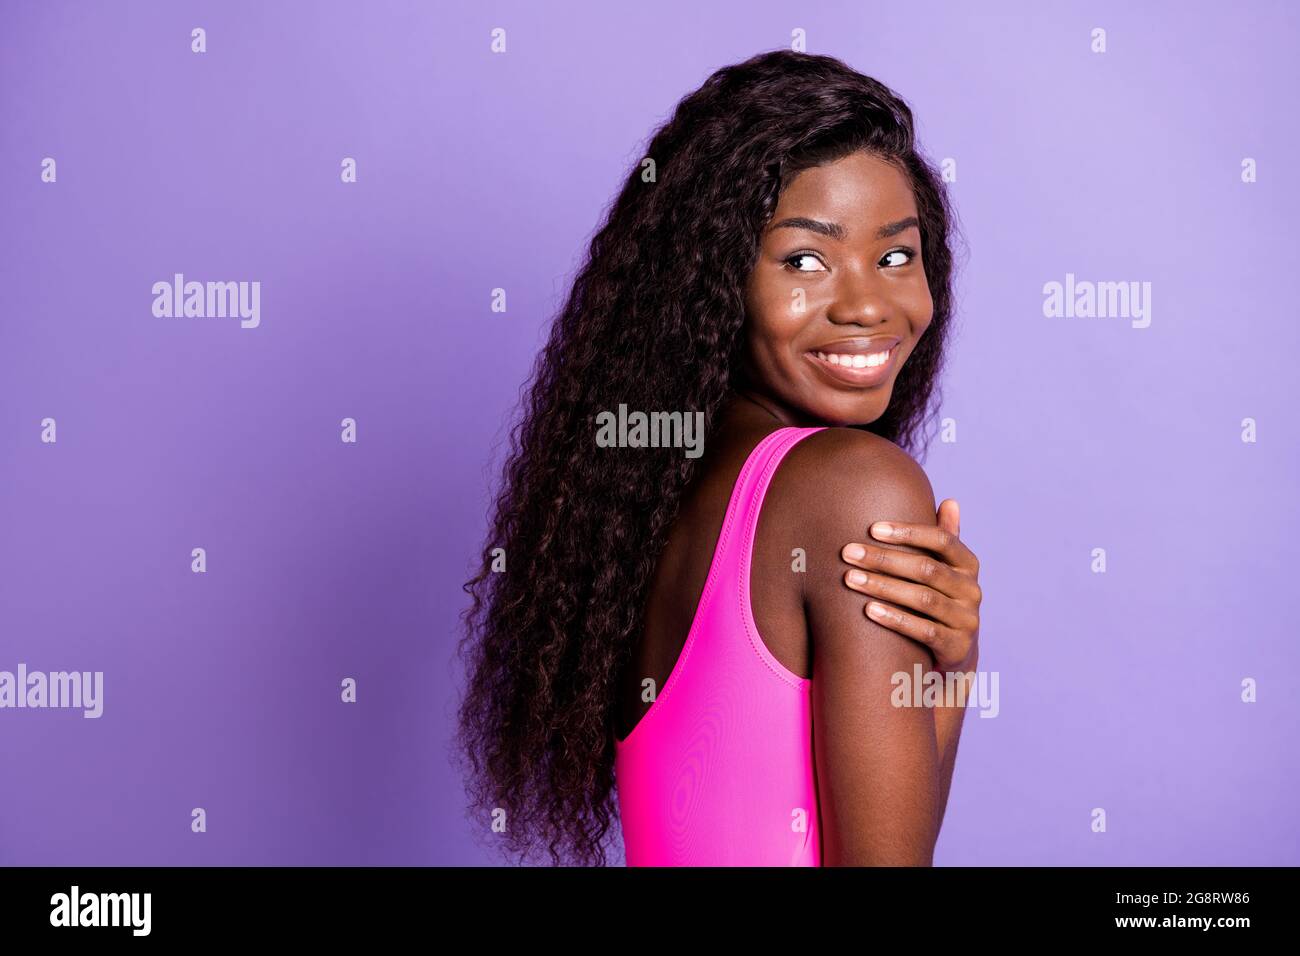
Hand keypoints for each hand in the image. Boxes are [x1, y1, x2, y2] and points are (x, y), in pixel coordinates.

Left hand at [840, 499, 980, 672]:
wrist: (955, 651)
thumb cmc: (939, 598)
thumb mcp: (944, 569)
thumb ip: (945, 538)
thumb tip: (950, 501)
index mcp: (968, 564)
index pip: (942, 540)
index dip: (908, 533)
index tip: (872, 529)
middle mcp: (972, 590)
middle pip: (926, 569)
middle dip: (884, 559)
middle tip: (848, 552)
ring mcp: (967, 620)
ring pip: (923, 599)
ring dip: (883, 587)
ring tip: (850, 579)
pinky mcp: (957, 647)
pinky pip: (924, 631)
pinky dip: (895, 618)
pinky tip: (868, 610)